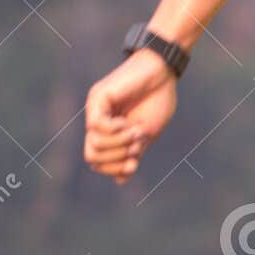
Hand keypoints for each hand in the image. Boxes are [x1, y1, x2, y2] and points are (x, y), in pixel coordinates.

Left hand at [83, 48, 178, 183]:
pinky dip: (115, 131)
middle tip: (135, 147)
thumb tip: (121, 180)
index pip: (97, 161)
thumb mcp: (147, 134)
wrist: (163, 73)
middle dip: (116, 159)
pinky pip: (97, 126)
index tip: (135, 162)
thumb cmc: (157, 100)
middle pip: (92, 156)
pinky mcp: (98, 97)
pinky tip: (128, 123)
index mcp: (107, 132)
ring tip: (135, 133)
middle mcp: (97, 120)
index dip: (114, 169)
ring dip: (119, 144)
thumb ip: (133, 154)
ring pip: (94, 143)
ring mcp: (95, 109)